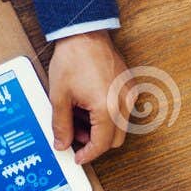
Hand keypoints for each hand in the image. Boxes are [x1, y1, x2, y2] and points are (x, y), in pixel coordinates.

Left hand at [48, 30, 132, 163]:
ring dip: (101, 128)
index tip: (78, 157)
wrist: (85, 34)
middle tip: (74, 135)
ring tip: (79, 114)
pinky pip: (123, 111)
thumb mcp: (60, 96)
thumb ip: (61, 125)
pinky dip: (108, 114)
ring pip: (119, 126)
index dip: (88, 154)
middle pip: (114, 139)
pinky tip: (90, 104)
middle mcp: (124, 104)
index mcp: (107, 108)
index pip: (101, 144)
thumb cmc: (74, 59)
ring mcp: (130, 95)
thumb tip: (62, 143)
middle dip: (94, 142)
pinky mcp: (131, 87)